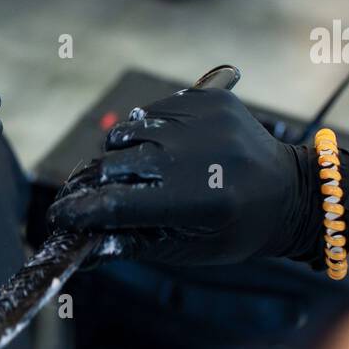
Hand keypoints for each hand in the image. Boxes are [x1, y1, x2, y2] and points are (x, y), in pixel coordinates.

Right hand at [47, 88, 318, 266]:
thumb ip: (131, 243)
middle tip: (88, 198)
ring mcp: (205, 120)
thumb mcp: (187, 249)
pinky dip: (144, 133)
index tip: (59, 217)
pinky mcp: (208, 99)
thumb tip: (79, 245)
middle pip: (114, 165)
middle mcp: (201, 155)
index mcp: (198, 201)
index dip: (79, 212)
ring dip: (119, 155)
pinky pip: (148, 112)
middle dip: (93, 185)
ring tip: (137, 172)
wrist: (289, 192)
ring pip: (126, 133)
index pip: (116, 203)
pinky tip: (164, 149)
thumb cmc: (235, 229)